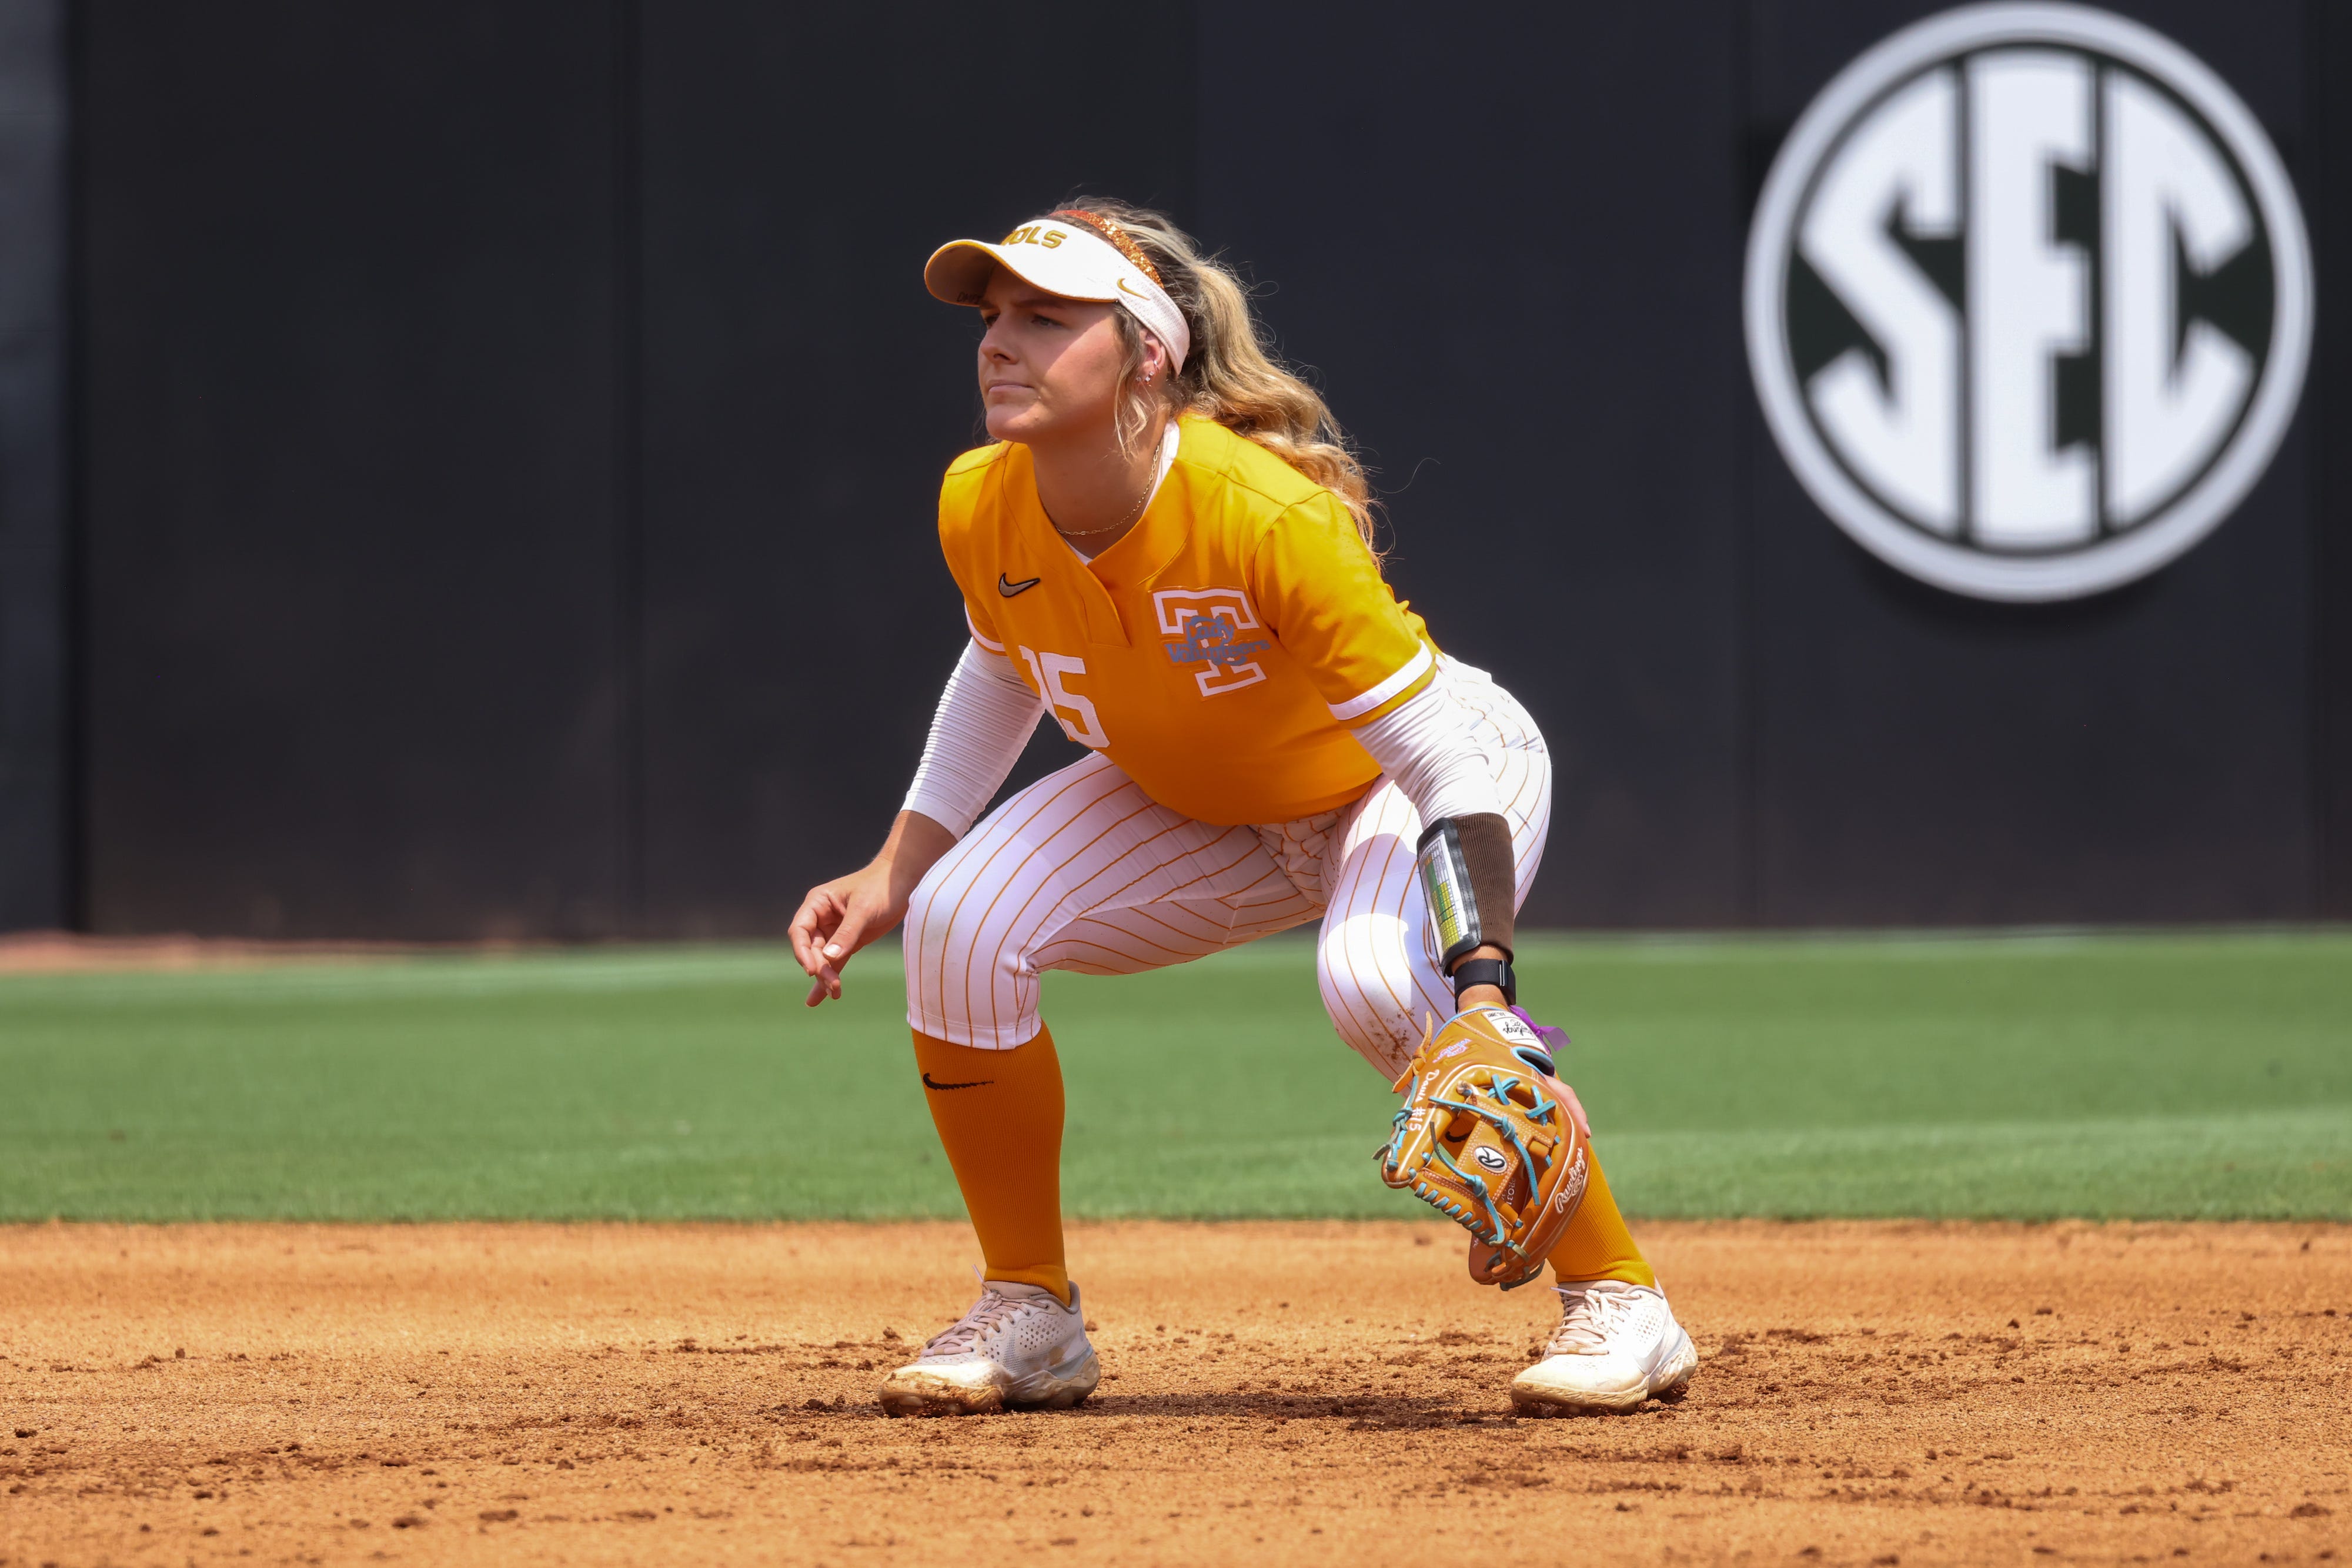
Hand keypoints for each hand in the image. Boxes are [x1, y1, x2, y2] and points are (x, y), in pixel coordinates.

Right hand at [786, 811, 955, 1007]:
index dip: (802, 951)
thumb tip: (828, 959)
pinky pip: (836, 962)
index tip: (811, 969)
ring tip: (835, 994)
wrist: (904, 883)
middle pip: (811, 949)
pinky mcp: (848, 942)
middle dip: (820, 968)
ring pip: (824, 959)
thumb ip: (847, 933)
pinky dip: (831, 978)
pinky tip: (824, 997)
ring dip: (827, 977)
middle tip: (834, 985)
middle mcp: (821, 918)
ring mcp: (834, 931)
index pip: (799, 931)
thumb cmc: (882, 887)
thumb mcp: (864, 909)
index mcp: (818, 903)